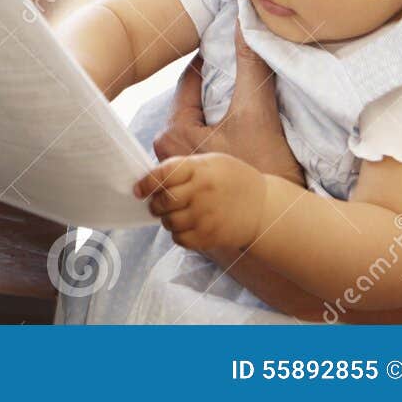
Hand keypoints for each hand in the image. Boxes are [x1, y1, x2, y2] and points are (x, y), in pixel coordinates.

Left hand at [135, 152, 266, 251]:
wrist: (263, 206)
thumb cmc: (233, 179)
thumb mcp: (211, 162)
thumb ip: (183, 168)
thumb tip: (151, 179)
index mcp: (200, 169)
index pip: (163, 175)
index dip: (146, 183)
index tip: (139, 189)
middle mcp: (201, 193)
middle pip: (163, 201)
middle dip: (155, 203)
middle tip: (158, 203)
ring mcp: (205, 216)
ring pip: (169, 222)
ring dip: (166, 219)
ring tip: (176, 213)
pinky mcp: (209, 236)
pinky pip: (180, 239)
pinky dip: (178, 234)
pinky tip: (187, 225)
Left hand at [152, 21, 302, 185]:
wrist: (273, 221)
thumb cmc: (264, 169)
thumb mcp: (257, 113)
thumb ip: (250, 66)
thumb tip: (244, 20)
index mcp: (173, 135)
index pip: (186, 86)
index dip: (204, 65)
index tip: (215, 49)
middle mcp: (165, 157)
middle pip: (186, 110)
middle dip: (204, 94)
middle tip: (223, 74)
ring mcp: (173, 178)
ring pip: (189, 133)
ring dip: (206, 121)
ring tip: (226, 107)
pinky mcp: (186, 194)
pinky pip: (192, 158)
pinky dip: (206, 145)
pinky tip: (224, 139)